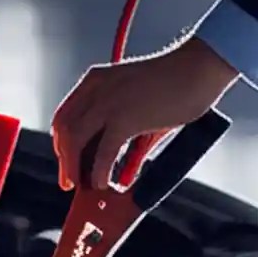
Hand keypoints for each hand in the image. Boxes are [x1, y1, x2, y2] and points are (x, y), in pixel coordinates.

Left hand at [51, 37, 238, 191]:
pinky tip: (103, 183)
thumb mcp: (137, 98)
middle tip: (69, 182)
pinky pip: (104, 152)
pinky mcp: (126, 118)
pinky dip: (99, 171)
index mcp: (95, 80)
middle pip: (65, 130)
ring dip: (75, 168)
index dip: (61, 142)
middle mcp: (96, 89)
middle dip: (65, 160)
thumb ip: (124, 127)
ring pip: (76, 141)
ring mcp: (109, 103)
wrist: (196, 69)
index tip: (66, 160)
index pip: (64, 115)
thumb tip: (122, 167)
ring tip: (83, 187)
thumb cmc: (174, 83)